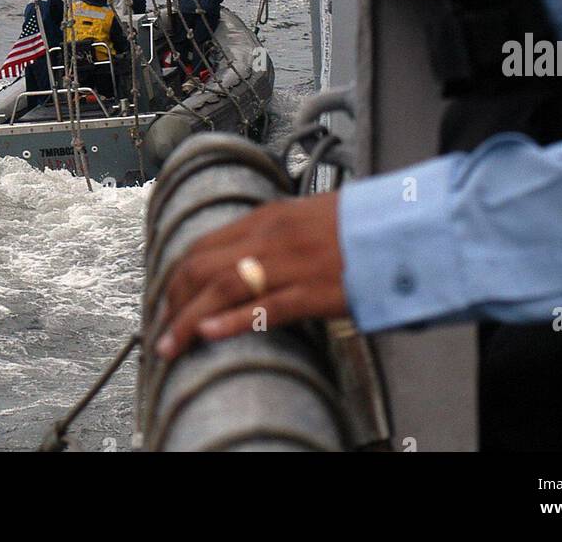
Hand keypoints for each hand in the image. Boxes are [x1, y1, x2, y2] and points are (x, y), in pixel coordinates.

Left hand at [156, 192, 346, 359]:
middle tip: (161, 330)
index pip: (204, 245)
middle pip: (202, 267)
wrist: (401, 225)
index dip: (177, 276)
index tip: (166, 300)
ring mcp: (290, 264)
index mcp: (268, 217)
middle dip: (172, 301)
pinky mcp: (313, 291)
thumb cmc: (357, 224)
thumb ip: (274, 232)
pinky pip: (265, 307)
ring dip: (188, 319)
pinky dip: (232, 321)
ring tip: (170, 345)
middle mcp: (271, 237)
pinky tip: (209, 333)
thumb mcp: (307, 215)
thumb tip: (246, 253)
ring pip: (222, 289)